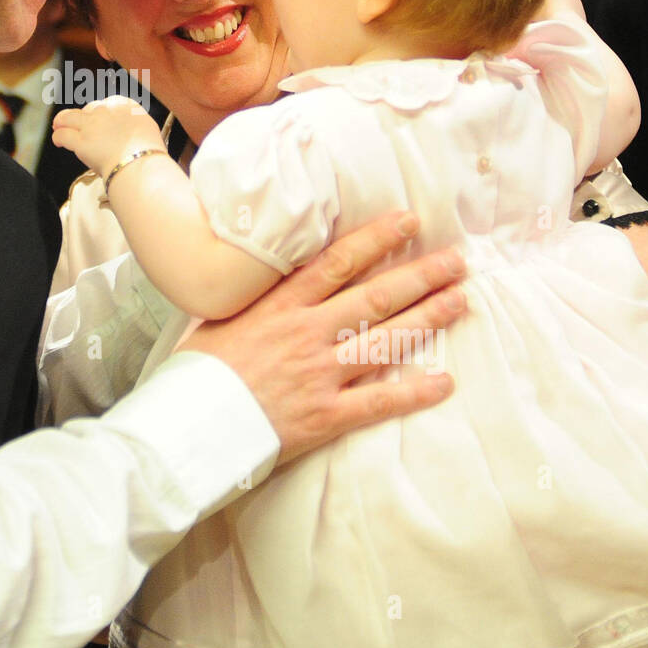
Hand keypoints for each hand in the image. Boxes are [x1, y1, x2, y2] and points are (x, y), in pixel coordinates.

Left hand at [51, 97, 164, 178]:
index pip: (104, 104)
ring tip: (58, 126)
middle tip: (80, 128)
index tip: (96, 122)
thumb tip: (129, 130)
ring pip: (68, 117)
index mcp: (124, 104)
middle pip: (87, 110)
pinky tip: (58, 141)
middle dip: (82, 119)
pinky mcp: (80, 141)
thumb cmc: (148, 151)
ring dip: (61, 122)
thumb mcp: (146, 127)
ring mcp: (91, 124)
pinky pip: (63, 135)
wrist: (140, 162)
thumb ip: (133, 124)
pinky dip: (58, 137)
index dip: (97, 114)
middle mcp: (105, 110)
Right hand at [177, 212, 462, 463]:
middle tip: (456, 260)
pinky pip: (379, 401)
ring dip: (428, 319)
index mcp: (279, 306)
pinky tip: (445, 382)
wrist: (186, 426)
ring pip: (386, 340)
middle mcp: (306, 333)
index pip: (338, 263)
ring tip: (460, 302)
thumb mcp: (218, 319)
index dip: (377, 239)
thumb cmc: (195, 372)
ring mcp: (319, 374)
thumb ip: (252, 299)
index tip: (408, 221)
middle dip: (421, 275)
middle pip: (375, 297)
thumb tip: (264, 275)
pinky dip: (414, 392)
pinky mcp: (325, 415)